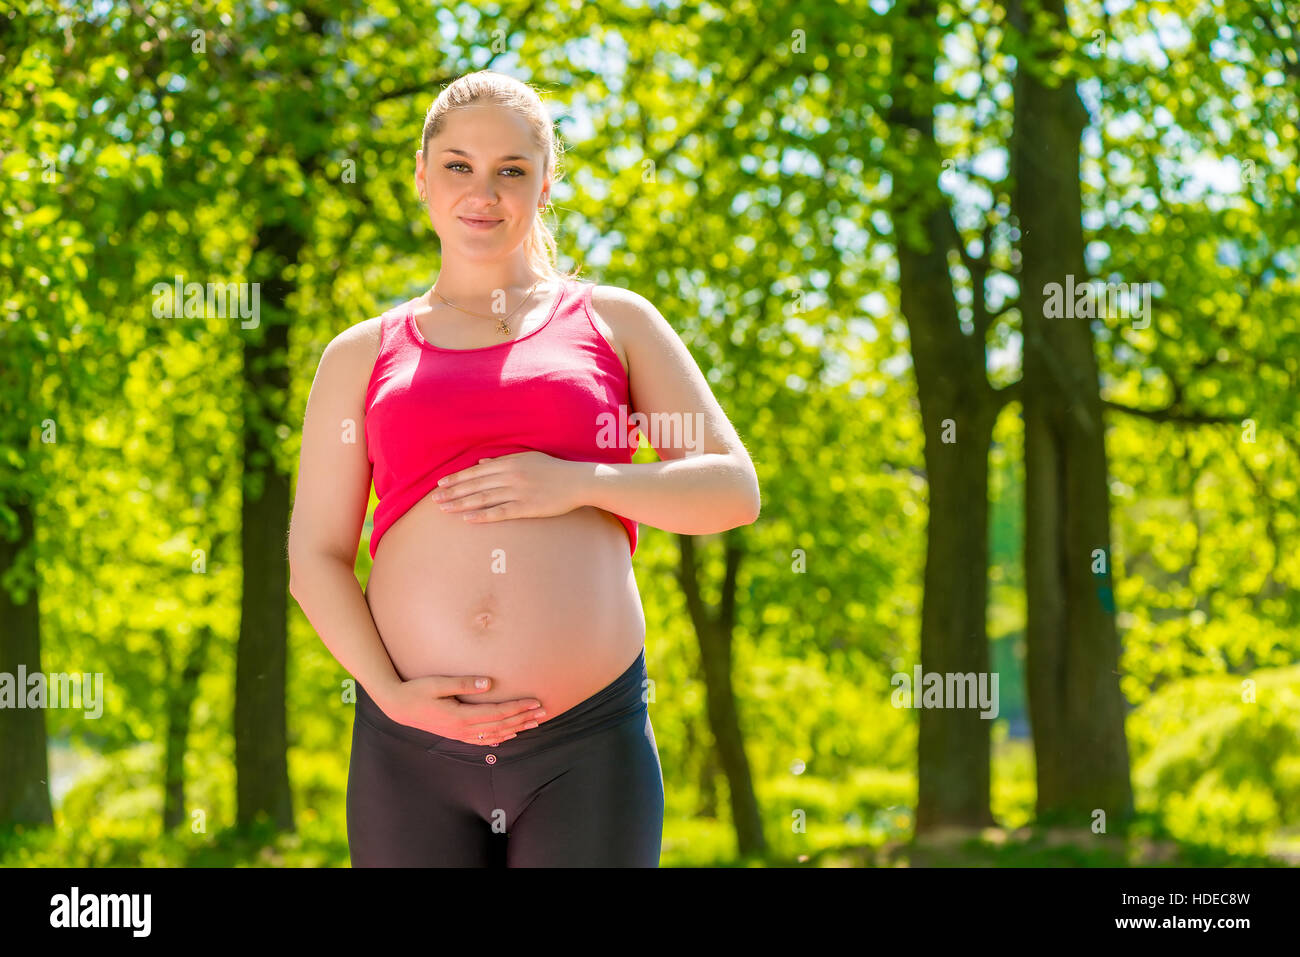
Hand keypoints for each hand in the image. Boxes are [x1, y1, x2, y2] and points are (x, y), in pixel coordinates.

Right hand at [379, 675, 548, 745]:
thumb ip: (464, 683)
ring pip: (495, 734)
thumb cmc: (416, 690)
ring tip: (534, 723)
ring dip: (516, 728)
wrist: (398, 707)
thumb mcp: (438, 683)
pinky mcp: (456, 734)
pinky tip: (510, 734)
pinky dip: (500, 737)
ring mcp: (460, 734)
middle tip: (544, 711)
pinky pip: (484, 739)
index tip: (535, 702)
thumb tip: (489, 683)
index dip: (518, 707)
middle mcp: (463, 729)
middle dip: (524, 718)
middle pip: (501, 725)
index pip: (498, 712)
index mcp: (460, 717)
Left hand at [430, 451, 582, 522]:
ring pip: (483, 498)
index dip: (457, 478)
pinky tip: (467, 519)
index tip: (440, 484)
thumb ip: (503, 460)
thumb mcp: (527, 458)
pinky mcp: (526, 507)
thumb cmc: (552, 469)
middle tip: (434, 500)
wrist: (577, 481)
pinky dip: (482, 515)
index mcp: (509, 462)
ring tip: (444, 509)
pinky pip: (499, 512)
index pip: (476, 471)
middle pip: (475, 485)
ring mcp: (518, 492)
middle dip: (453, 492)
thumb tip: (482, 461)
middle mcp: (510, 476)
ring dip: (461, 504)